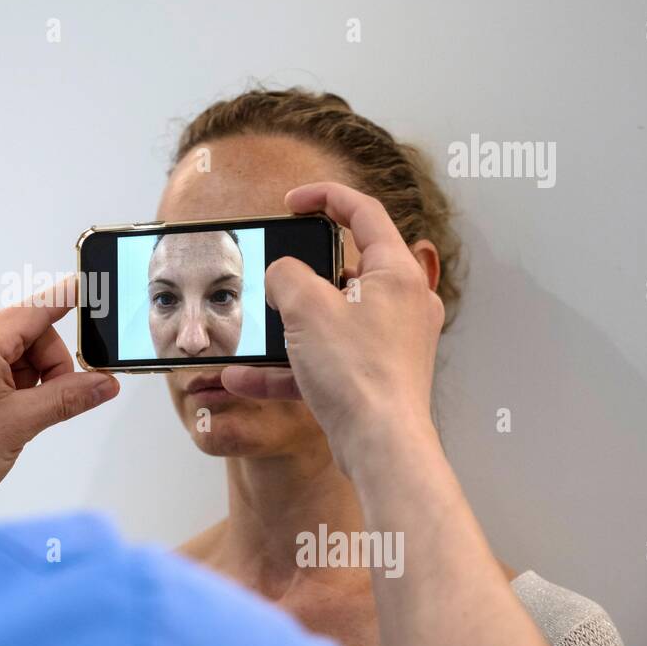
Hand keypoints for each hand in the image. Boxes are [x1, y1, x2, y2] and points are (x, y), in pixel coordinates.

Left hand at [0, 277, 119, 508]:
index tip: (99, 291)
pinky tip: (1, 414)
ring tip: (15, 418)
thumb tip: (104, 383)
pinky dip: (8, 383)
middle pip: (31, 331)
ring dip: (28, 378)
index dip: (75, 300)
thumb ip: (67, 397)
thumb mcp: (18, 425)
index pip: (41, 306)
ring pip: (13, 349)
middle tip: (49, 404)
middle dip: (50, 365)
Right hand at [221, 182, 444, 478]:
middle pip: (346, 270)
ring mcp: (389, 343)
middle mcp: (401, 305)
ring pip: (330, 321)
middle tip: (274, 275)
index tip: (293, 203)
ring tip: (253, 334)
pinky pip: (325, 361)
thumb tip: (282, 274)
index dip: (325, 198)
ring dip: (286, 329)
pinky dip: (288, 367)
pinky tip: (245, 378)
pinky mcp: (374, 377)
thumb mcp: (306, 308)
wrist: (380, 447)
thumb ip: (286, 276)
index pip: (365, 214)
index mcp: (396, 273)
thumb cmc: (359, 375)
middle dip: (300, 276)